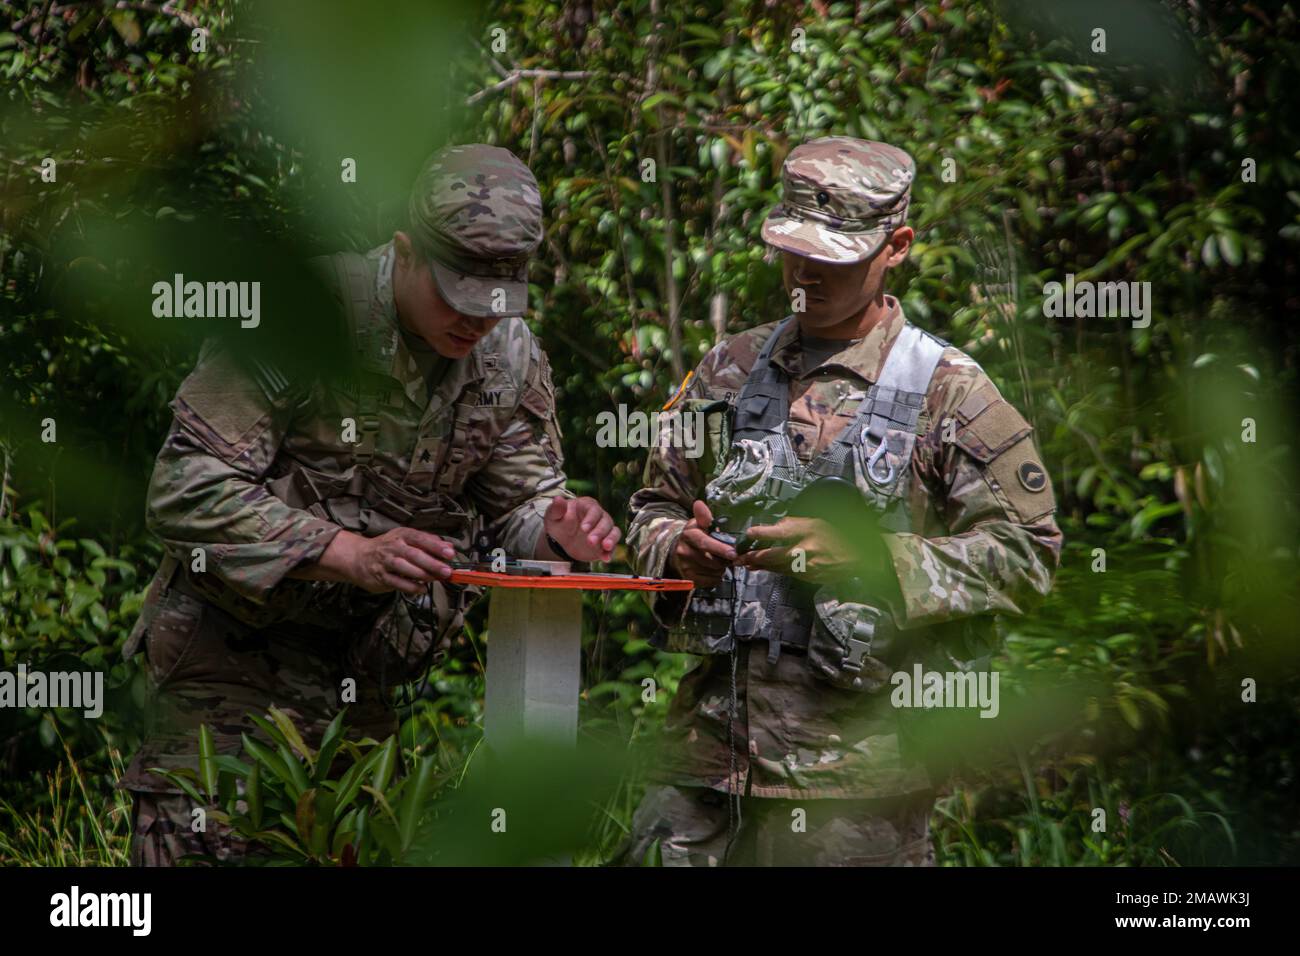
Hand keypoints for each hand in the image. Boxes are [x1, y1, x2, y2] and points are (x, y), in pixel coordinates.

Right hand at [321, 527, 454, 594]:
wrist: (359, 557)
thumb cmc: (388, 548)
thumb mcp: (406, 539)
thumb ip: (428, 543)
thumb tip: (449, 546)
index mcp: (402, 535)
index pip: (421, 538)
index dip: (436, 546)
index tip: (450, 553)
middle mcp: (393, 547)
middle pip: (414, 554)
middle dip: (432, 563)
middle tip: (447, 571)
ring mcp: (385, 562)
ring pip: (405, 568)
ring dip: (423, 575)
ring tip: (436, 579)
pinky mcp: (380, 577)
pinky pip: (398, 583)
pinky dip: (411, 587)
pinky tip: (422, 589)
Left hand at [543, 496, 619, 561]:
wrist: (562, 540)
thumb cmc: (559, 523)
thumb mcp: (553, 516)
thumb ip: (556, 508)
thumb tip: (557, 499)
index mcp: (587, 506)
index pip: (594, 510)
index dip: (591, 519)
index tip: (584, 528)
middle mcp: (599, 516)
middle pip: (605, 521)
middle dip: (599, 532)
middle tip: (590, 541)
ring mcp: (604, 530)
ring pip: (614, 532)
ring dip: (611, 539)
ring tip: (606, 547)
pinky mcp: (605, 543)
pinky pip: (612, 546)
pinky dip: (610, 552)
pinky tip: (605, 558)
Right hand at [670, 500, 736, 586]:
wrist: (677, 553)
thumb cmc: (695, 536)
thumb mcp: (698, 524)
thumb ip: (704, 517)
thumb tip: (699, 503)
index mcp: (689, 534)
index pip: (704, 542)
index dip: (720, 548)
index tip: (733, 553)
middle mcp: (684, 551)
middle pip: (712, 560)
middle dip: (725, 559)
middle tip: (730, 556)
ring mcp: (686, 566)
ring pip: (713, 571)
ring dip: (722, 568)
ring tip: (720, 561)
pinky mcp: (689, 579)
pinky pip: (711, 581)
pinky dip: (717, 576)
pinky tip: (714, 570)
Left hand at [735, 516, 860, 582]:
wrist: (858, 557)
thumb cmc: (837, 536)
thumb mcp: (816, 522)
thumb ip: (795, 524)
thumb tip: (775, 527)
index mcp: (809, 531)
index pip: (779, 532)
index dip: (761, 533)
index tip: (749, 533)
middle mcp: (806, 550)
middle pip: (773, 555)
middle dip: (753, 556)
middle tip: (739, 557)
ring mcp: (807, 566)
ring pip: (778, 567)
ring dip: (760, 566)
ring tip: (746, 564)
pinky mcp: (809, 577)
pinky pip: (787, 573)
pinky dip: (774, 570)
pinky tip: (764, 568)